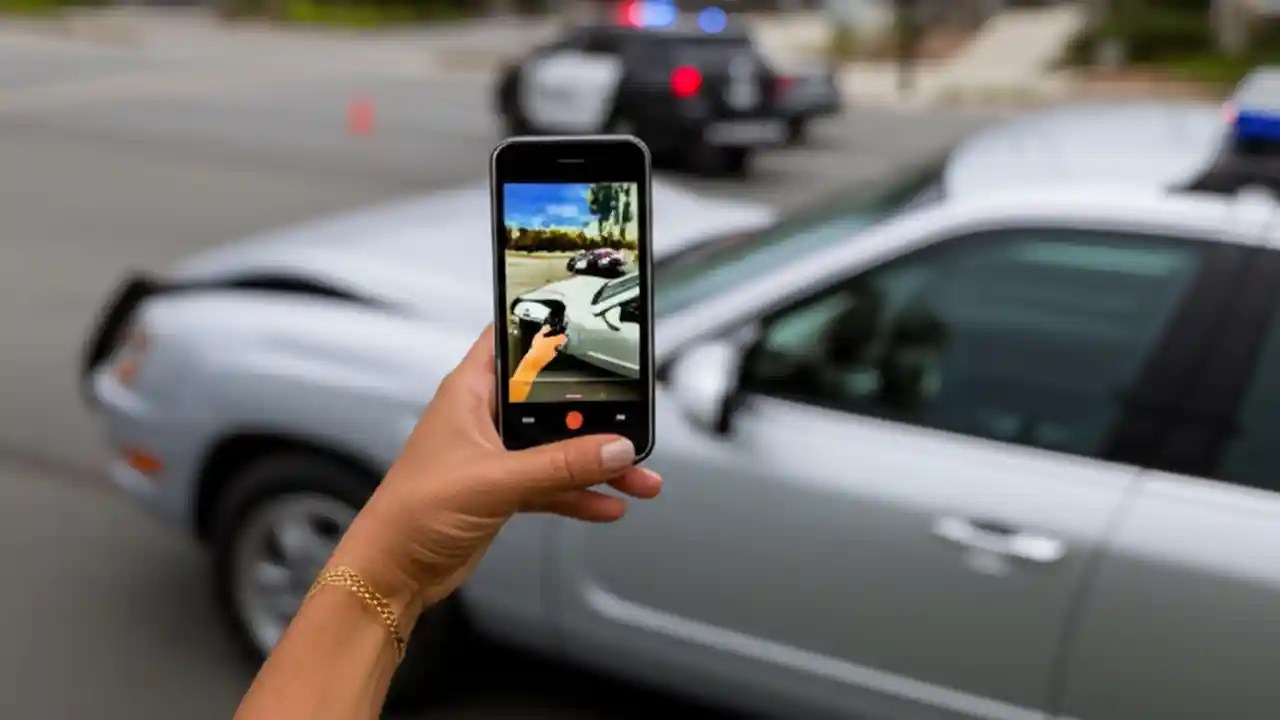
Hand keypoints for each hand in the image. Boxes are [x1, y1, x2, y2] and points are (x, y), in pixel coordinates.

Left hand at [328, 325, 660, 618]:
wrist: (391, 572)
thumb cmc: (411, 512)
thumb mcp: (495, 480)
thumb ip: (558, 465)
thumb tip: (613, 449)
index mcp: (470, 392)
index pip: (514, 341)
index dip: (549, 329)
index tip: (592, 328)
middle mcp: (484, 417)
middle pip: (551, 401)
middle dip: (595, 414)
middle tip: (634, 423)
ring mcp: (495, 456)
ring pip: (559, 448)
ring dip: (597, 462)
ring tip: (638, 475)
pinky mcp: (503, 491)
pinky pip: (554, 484)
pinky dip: (581, 494)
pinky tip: (608, 504)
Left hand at [519, 325, 566, 373]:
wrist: (534, 364)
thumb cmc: (539, 352)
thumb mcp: (552, 342)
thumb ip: (559, 338)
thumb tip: (564, 337)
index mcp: (539, 335)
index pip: (545, 328)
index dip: (550, 327)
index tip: (553, 326)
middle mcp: (538, 342)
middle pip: (547, 337)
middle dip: (553, 338)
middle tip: (560, 337)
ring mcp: (539, 349)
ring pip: (548, 345)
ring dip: (553, 346)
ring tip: (558, 346)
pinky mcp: (541, 356)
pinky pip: (548, 352)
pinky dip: (552, 353)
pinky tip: (555, 354)